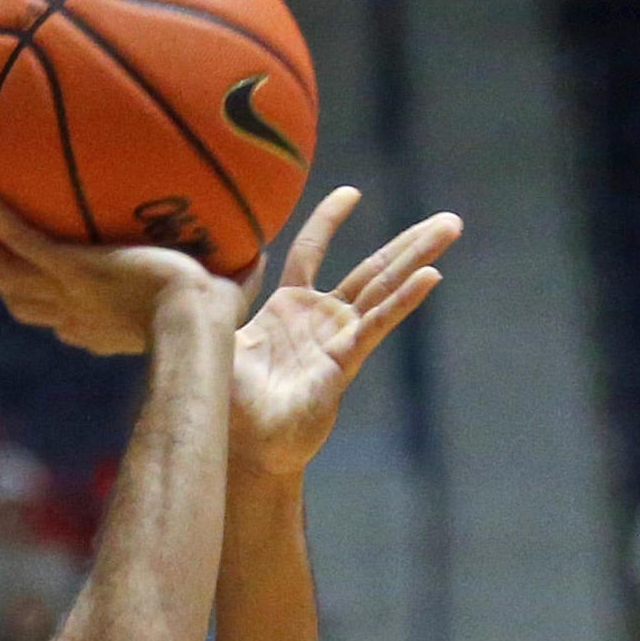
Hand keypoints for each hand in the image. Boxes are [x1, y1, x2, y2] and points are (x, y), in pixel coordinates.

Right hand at [0, 193, 236, 356]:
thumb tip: (262, 249)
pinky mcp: (71, 267)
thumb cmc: (216, 323)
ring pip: (10, 274)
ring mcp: (70, 292)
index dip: (54, 308)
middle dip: (3, 275)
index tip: (51, 290)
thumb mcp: (227, 294)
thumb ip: (238, 271)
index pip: (69, 321)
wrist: (193, 322)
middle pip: (25, 300)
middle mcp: (79, 315)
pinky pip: (23, 241)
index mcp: (106, 327)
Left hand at [228, 190, 461, 475]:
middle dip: (408, 243)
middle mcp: (321, 319)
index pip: (311, 250)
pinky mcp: (344, 362)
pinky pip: (377, 324)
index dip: (329, 220)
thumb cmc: (228, 403)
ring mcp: (337, 339)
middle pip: (371, 268)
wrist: (243, 448)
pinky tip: (431, 277)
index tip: (351, 193)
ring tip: (450, 227)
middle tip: (447, 218)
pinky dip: (403, 301)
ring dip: (417, 259)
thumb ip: (215, 306)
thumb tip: (189, 278)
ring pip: (383, 288)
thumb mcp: (216, 342)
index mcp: (288, 307)